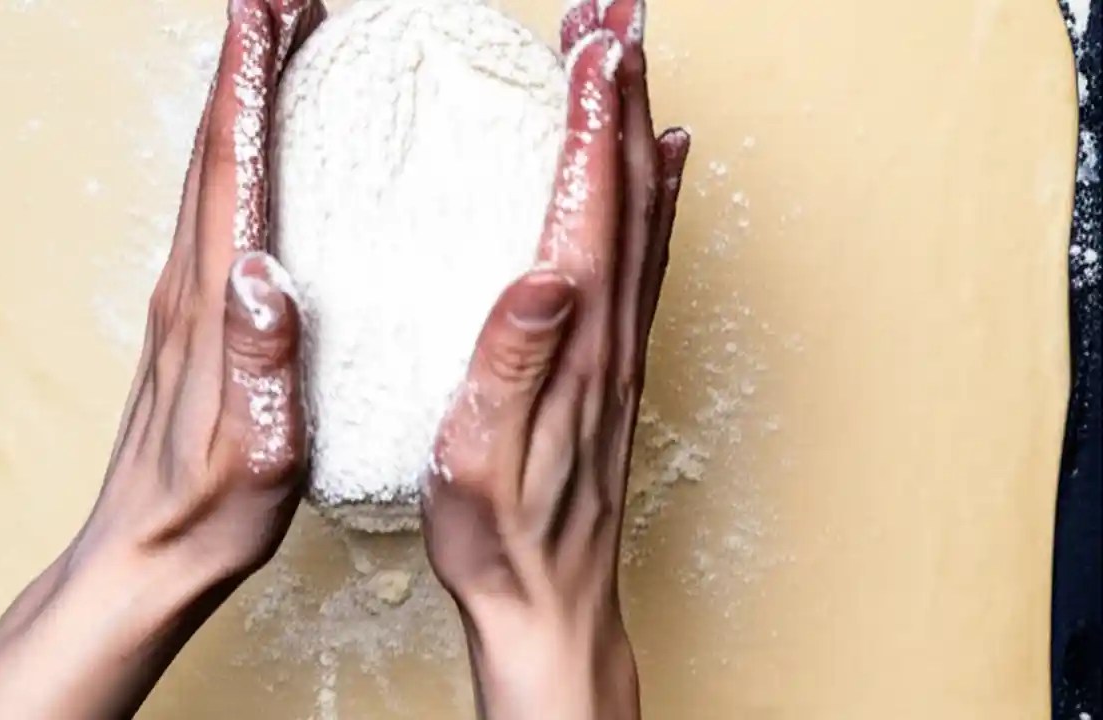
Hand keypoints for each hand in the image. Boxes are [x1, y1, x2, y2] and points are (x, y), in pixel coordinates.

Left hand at [0, 1, 323, 716]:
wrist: (146, 552)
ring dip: (237, 98)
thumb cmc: (210, 510)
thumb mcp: (256, 451)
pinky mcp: (195, 316)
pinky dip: (235, 154)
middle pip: (213, 148)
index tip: (270, 8)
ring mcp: (188, 297)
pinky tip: (261, 150)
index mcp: (211, 305)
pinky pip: (215, 209)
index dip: (248, 82)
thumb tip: (267, 270)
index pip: (229, 170)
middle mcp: (191, 285)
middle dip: (244, 61)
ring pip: (210, 171)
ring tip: (275, 46)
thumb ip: (261, 363)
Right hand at [421, 2, 690, 718]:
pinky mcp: (613, 359)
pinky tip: (655, 163)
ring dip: (638, 124)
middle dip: (623, 89)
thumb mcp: (480, 457)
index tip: (590, 38)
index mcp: (569, 338)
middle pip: (627, 185)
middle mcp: (606, 328)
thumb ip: (510, 361)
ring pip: (642, 209)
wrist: (550, 601)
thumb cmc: (502, 536)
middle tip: (613, 9)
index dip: (591, 114)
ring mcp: (617, 342)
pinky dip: (654, 193)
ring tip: (628, 54)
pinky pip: (645, 256)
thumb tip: (542, 272)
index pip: (585, 202)